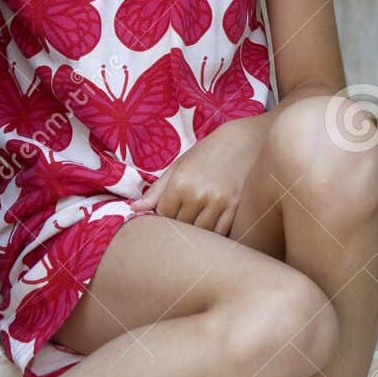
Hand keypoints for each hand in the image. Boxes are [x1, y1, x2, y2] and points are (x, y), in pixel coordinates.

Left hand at [130, 115, 267, 234]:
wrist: (243, 142)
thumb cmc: (206, 153)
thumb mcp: (178, 166)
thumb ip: (156, 190)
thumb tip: (134, 209)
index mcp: (180, 182)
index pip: (163, 214)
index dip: (163, 216)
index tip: (168, 211)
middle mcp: (199, 194)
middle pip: (180, 226)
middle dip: (178, 224)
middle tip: (182, 216)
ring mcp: (219, 204)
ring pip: (199, 233)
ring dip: (196, 232)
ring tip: (196, 220)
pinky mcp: (236, 209)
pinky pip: (220, 234)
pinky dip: (214, 234)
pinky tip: (212, 225)